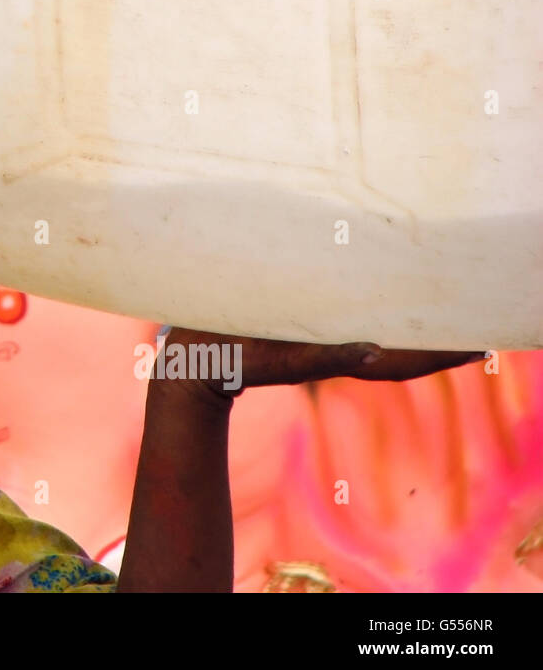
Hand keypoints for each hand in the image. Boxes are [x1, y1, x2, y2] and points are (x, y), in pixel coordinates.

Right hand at [164, 324, 481, 400]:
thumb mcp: (278, 358)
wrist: (190, 361)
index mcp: (334, 353)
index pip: (401, 361)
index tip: (479, 348)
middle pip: (399, 347)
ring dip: (411, 328)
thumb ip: (324, 356)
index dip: (440, 355)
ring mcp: (318, 339)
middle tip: (478, 322)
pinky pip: (352, 325)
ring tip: (443, 313)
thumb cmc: (230, 358)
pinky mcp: (301, 330)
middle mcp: (333, 347)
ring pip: (379, 337)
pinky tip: (383, 308)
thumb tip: (374, 352)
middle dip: (436, 338)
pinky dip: (379, 321)